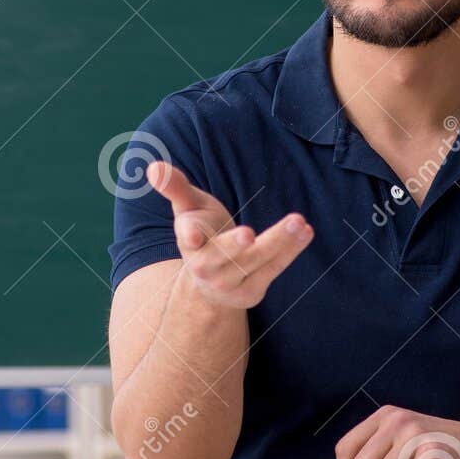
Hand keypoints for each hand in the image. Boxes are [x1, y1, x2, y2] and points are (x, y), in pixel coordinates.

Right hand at [148, 161, 313, 309]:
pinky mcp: (252, 291)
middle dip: (236, 245)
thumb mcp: (188, 209)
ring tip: (299, 222)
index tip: (192, 234)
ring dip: (280, 241)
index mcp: (189, 244)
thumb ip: (175, 187)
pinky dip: (291, 251)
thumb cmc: (201, 233)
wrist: (211, 281)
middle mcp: (207, 267)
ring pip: (257, 261)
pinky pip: (274, 268)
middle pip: (225, 254)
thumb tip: (153, 167)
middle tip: (249, 233)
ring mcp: (231, 282)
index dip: (190, 235)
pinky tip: (306, 232)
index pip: (187, 238)